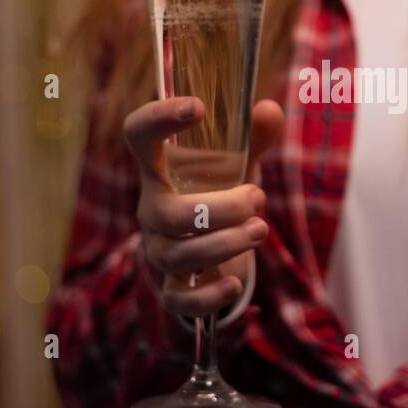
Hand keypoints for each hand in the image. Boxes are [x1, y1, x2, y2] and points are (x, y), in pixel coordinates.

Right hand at [124, 96, 283, 316]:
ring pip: (177, 255)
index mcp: (161, 170)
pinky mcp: (173, 288)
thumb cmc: (220, 195)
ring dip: (224, 244)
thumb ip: (253, 138)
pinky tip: (233, 284)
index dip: (158, 118)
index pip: (138, 134)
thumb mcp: (237, 165)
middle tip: (257, 198)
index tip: (197, 107)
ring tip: (261, 229)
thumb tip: (269, 109)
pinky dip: (207, 296)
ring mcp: (159, 251)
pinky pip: (177, 300)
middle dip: (218, 209)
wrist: (211, 249)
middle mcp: (153, 210)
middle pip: (166, 214)